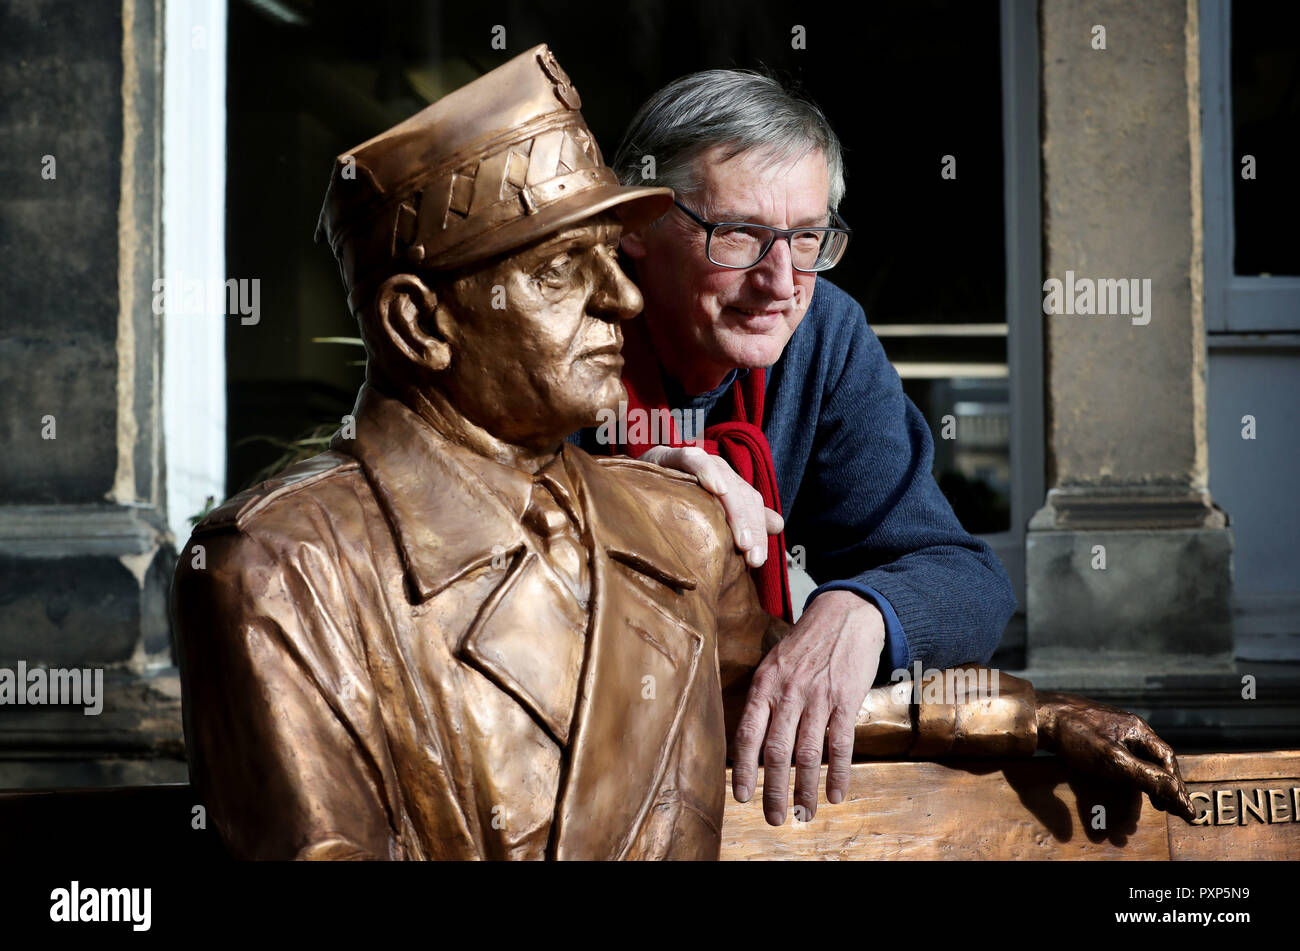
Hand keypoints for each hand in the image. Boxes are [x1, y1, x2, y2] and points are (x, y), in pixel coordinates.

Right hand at [640, 446, 782, 566]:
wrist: (618, 489)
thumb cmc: (659, 506)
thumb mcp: (702, 517)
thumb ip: (740, 518)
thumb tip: (778, 523)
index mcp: (721, 483)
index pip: (748, 501)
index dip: (757, 527)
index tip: (758, 560)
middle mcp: (709, 469)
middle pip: (740, 491)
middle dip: (750, 525)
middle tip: (753, 556)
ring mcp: (688, 461)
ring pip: (723, 476)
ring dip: (736, 507)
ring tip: (743, 539)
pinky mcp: (666, 455)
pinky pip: (691, 458)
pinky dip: (707, 471)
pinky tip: (718, 488)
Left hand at [730, 590, 884, 824]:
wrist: (845, 615)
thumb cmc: (806, 644)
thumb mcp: (774, 663)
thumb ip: (764, 699)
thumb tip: (753, 741)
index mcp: (765, 685)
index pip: (748, 733)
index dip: (743, 768)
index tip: (741, 796)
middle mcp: (788, 692)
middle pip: (777, 750)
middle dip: (774, 789)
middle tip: (774, 817)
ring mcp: (818, 696)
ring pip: (808, 752)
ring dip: (805, 788)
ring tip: (803, 813)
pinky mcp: (846, 699)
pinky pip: (840, 744)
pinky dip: (838, 773)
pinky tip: (836, 794)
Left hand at [1035, 691, 1195, 820]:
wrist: (1039, 715)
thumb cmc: (1075, 735)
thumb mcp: (1113, 760)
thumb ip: (1144, 775)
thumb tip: (1174, 791)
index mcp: (1138, 729)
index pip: (1167, 760)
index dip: (1177, 786)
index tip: (1186, 810)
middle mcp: (1129, 726)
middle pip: (1156, 758)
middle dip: (1167, 785)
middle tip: (1173, 809)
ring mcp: (1112, 728)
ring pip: (1140, 757)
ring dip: (1150, 780)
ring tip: (1156, 802)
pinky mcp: (1096, 733)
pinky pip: (1123, 755)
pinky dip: (1132, 772)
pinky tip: (1127, 782)